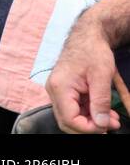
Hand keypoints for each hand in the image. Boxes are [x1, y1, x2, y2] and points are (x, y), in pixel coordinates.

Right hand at [46, 16, 128, 132]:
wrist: (87, 36)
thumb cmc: (93, 52)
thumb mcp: (101, 77)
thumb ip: (100, 102)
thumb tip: (101, 124)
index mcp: (60, 87)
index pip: (69, 119)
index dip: (89, 128)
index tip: (107, 126)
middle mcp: (53, 90)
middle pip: (67, 122)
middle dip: (90, 127)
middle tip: (112, 124)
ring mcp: (57, 91)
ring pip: (70, 117)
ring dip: (91, 122)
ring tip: (112, 118)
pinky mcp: (64, 90)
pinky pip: (73, 109)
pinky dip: (89, 114)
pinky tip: (104, 111)